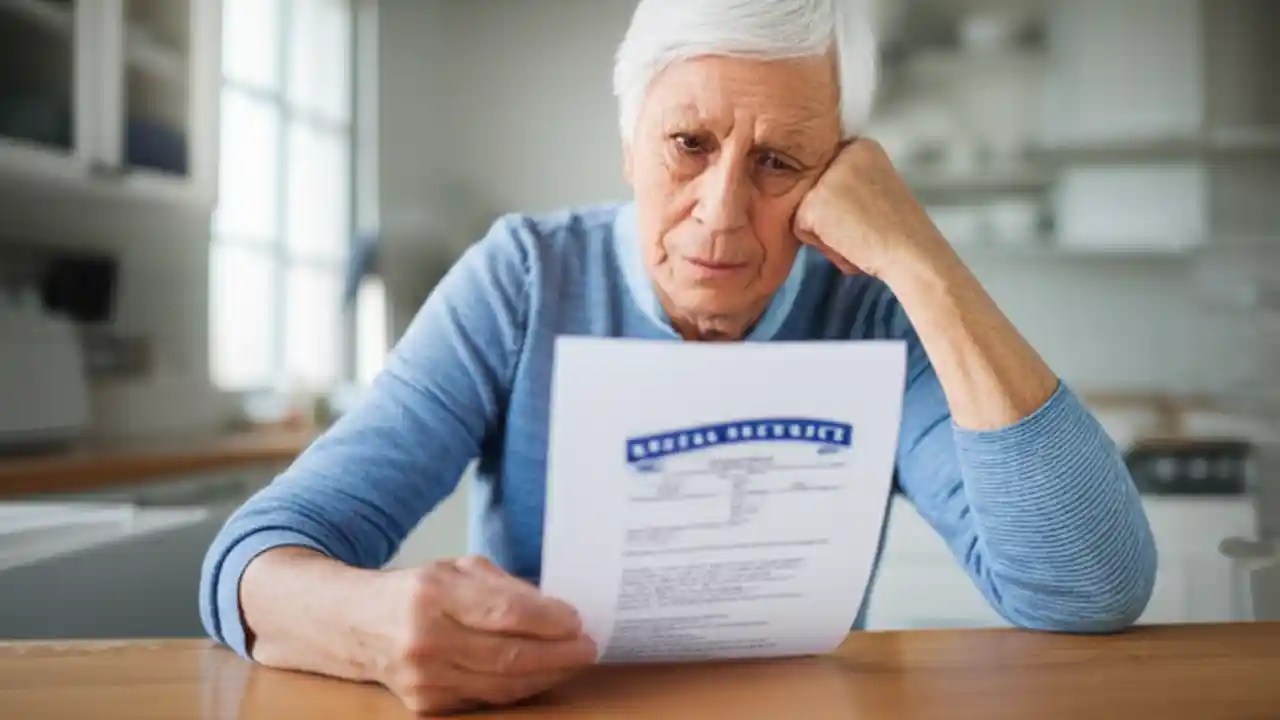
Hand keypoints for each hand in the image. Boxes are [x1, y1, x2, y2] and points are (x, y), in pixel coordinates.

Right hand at [367, 555, 596, 714]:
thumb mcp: (458, 570)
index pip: (504, 612)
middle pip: (508, 654)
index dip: (548, 619)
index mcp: (433, 594)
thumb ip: (505, 587)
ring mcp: (424, 678)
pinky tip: (542, 675)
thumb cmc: (417, 592)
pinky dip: (521, 688)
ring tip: (574, 661)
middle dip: (558, 653)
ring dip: (547, 675)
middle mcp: (425, 638)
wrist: (356, 625)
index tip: (576, 620)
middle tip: (588, 647)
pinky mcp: (426, 704)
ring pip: (502, 684)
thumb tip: (556, 611)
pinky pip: (487, 699)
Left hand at [793, 138, 950, 280]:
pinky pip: (801, 230)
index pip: (830, 174)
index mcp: (862, 146)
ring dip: (827, 232)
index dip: (845, 202)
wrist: (913, 253)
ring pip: (806, 210)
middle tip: (865, 226)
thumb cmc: (901, 232)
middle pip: (815, 191)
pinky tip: (849, 243)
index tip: (870, 212)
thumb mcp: (878, 189)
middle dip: (833, 216)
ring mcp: (824, 177)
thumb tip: (829, 200)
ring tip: (859, 236)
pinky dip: (822, 246)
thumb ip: (851, 184)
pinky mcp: (811, 204)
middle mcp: (841, 153)